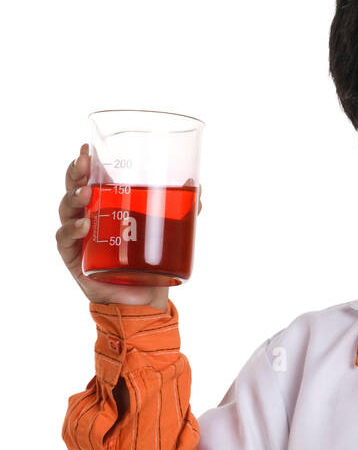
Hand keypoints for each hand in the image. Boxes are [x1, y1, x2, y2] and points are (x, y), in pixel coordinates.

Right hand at [56, 144, 202, 308]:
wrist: (145, 302)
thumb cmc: (150, 266)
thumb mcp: (168, 235)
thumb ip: (181, 211)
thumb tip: (198, 187)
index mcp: (105, 206)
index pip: (91, 178)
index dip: (86, 161)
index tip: (88, 146)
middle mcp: (88, 217)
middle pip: (74, 188)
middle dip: (75, 172)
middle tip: (83, 162)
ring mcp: (79, 237)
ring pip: (66, 210)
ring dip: (73, 198)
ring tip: (85, 193)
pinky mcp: (75, 258)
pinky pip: (65, 239)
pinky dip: (72, 230)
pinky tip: (84, 225)